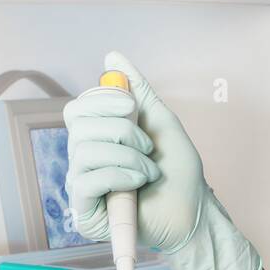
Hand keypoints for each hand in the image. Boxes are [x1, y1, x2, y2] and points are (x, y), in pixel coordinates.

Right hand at [63, 51, 262, 269]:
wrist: (193, 214)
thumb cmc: (179, 173)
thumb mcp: (160, 123)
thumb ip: (137, 91)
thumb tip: (112, 56)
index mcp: (98, 137)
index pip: (78, 108)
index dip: (103, 100)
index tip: (134, 108)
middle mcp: (84, 159)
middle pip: (77, 125)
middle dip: (120, 129)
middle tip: (147, 146)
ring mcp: (82, 185)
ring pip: (84, 151)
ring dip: (126, 156)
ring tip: (149, 170)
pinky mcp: (85, 212)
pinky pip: (86, 180)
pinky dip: (118, 175)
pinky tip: (138, 184)